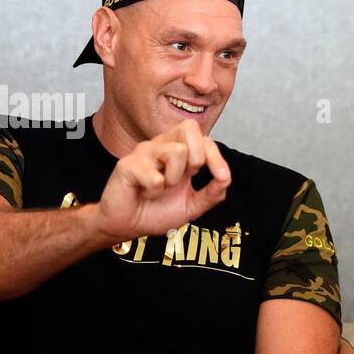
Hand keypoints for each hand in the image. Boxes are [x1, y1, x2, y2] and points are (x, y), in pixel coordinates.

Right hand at [94, 120, 231, 241]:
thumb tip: (226, 178)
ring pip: (176, 151)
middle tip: (185, 178)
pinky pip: (155, 176)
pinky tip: (144, 193)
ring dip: (174, 179)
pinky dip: (154, 192)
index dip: (216, 155)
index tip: (221, 177)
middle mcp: (162, 146)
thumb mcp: (192, 206)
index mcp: (179, 152)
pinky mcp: (127, 164)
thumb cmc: (156, 211)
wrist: (127, 226)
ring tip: (160, 188)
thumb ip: (212, 194)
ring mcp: (144, 152)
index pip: (202, 137)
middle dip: (197, 157)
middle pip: (189, 127)